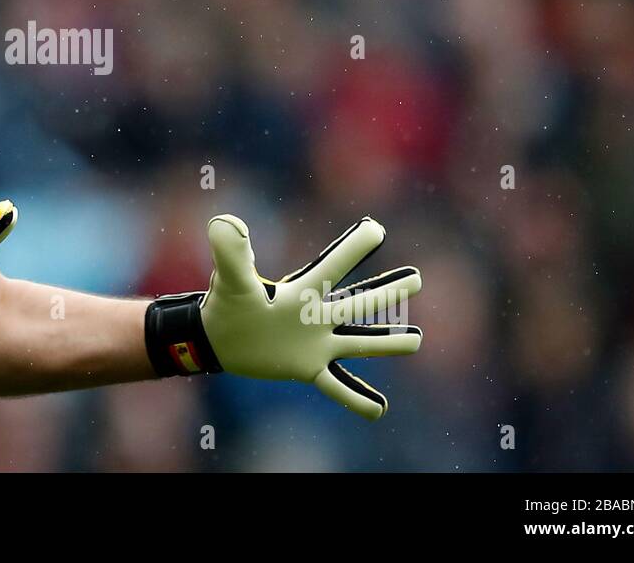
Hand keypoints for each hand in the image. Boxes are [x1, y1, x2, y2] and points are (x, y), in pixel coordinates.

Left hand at [200, 214, 421, 419]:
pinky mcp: (308, 368)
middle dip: (388, 292)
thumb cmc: (227, 303)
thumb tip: (225, 222)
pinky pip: (338, 387)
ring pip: (360, 343)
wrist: (217, 339)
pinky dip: (358, 400)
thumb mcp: (230, 276)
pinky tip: (379, 410)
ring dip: (388, 343)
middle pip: (359, 303)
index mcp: (303, 291)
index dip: (353, 247)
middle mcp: (316, 316)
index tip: (374, 230)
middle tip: (416, 280)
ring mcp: (317, 344)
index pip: (333, 266)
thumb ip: (230, 250)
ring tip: (416, 340)